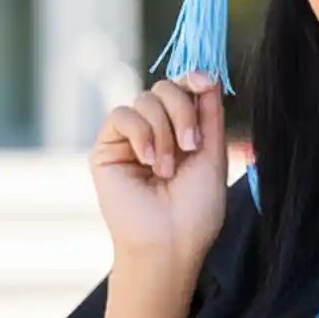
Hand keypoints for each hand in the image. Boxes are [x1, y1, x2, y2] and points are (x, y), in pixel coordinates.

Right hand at [89, 72, 228, 267]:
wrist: (170, 242)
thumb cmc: (196, 208)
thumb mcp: (212, 154)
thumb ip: (209, 114)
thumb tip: (209, 74)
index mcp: (182, 130)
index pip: (184, 88)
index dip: (193, 78)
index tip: (205, 82)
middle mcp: (156, 130)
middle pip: (166, 88)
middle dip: (182, 110)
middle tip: (191, 146)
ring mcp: (130, 139)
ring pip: (145, 99)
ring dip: (164, 131)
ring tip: (166, 169)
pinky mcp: (106, 149)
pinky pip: (121, 115)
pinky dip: (140, 133)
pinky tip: (147, 161)